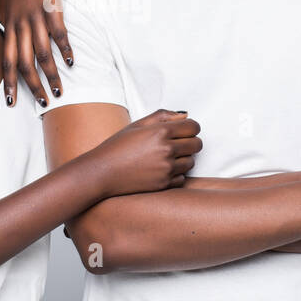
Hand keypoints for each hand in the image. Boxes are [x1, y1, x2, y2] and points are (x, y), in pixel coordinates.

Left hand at [2, 0, 70, 107]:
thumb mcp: (14, 6)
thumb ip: (17, 27)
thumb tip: (20, 48)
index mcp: (10, 26)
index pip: (5, 60)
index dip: (8, 82)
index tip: (10, 102)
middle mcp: (20, 24)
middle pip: (23, 61)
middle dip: (33, 85)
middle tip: (43, 102)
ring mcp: (35, 16)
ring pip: (41, 52)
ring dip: (51, 74)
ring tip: (60, 90)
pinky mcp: (51, 7)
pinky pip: (58, 32)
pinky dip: (65, 49)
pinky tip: (72, 62)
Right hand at [84, 109, 201, 196]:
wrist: (102, 172)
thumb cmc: (117, 147)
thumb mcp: (137, 125)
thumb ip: (162, 116)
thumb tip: (184, 116)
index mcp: (160, 131)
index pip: (193, 127)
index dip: (191, 127)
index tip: (184, 130)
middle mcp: (166, 150)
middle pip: (197, 144)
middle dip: (190, 142)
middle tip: (177, 143)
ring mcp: (166, 168)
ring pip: (191, 162)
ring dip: (183, 159)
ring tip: (165, 157)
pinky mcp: (164, 184)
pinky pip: (182, 177)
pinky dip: (176, 174)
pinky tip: (161, 170)